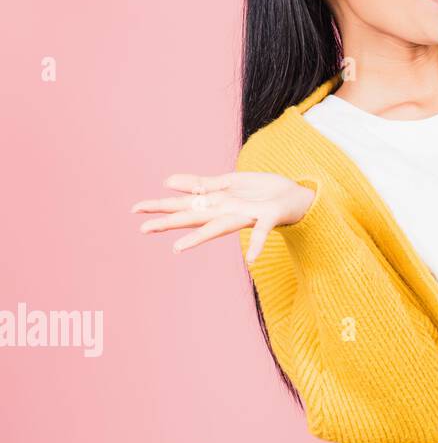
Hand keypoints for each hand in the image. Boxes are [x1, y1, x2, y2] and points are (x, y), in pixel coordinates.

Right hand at [131, 171, 316, 263]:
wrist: (297, 196)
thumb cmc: (263, 191)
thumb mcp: (228, 182)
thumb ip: (199, 184)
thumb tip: (166, 182)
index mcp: (218, 203)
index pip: (185, 204)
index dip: (161, 206)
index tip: (135, 210)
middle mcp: (228, 212)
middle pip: (195, 217)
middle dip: (169, 222)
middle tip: (143, 229)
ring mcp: (247, 216)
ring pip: (219, 227)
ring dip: (200, 238)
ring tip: (178, 249)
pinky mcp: (270, 217)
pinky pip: (262, 232)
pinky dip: (257, 245)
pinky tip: (250, 260)